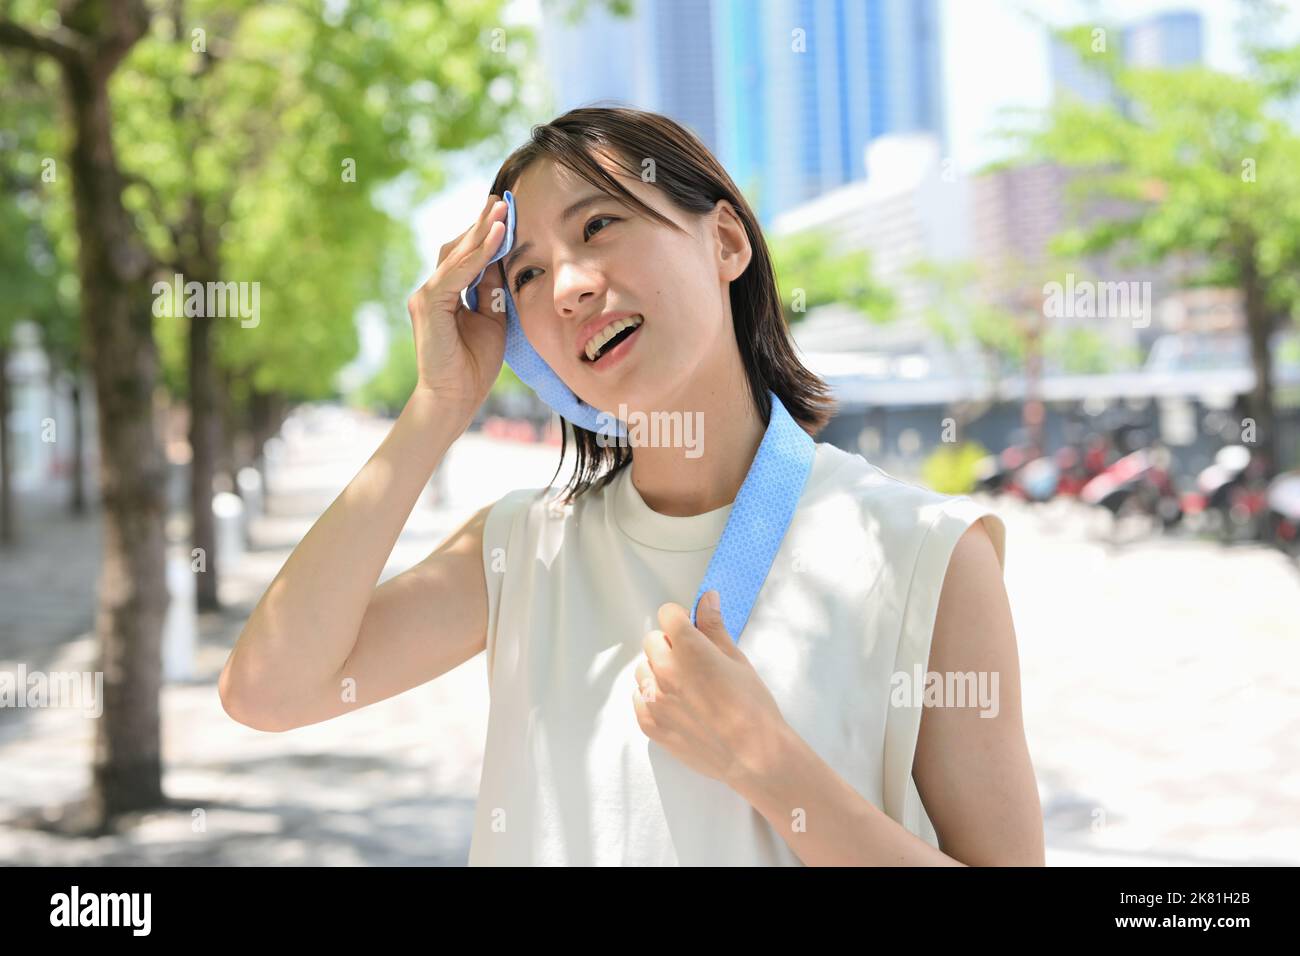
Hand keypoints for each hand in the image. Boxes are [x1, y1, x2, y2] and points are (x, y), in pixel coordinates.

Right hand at [406, 193, 508, 420]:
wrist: (455, 398)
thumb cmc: (474, 366)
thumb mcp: (493, 319)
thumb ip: (492, 290)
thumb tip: (503, 259)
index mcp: (448, 294)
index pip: (467, 256)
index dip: (486, 235)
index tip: (507, 213)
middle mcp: (433, 289)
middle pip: (458, 247)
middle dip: (482, 223)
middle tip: (503, 199)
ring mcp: (427, 295)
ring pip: (456, 254)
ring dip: (480, 230)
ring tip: (502, 209)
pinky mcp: (428, 303)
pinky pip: (456, 272)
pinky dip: (477, 253)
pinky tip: (496, 236)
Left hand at [632, 590, 789, 788]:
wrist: (754, 756)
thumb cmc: (753, 706)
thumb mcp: (737, 660)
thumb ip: (714, 627)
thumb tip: (706, 598)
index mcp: (689, 650)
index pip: (667, 615)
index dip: (681, 619)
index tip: (692, 630)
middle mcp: (665, 671)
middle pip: (652, 641)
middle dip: (670, 644)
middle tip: (693, 662)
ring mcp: (654, 699)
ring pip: (643, 669)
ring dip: (658, 671)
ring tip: (686, 687)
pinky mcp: (650, 724)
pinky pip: (639, 698)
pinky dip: (653, 697)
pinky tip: (677, 706)